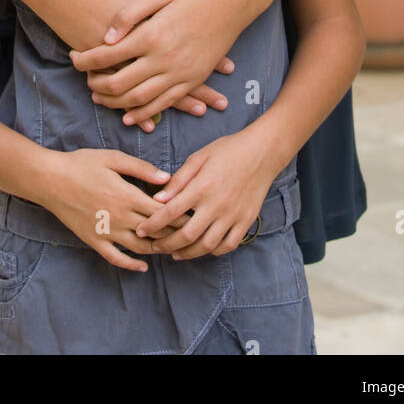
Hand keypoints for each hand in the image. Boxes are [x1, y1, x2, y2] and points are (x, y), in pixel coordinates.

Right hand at [39, 148, 190, 271]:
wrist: (51, 179)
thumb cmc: (82, 164)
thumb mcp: (113, 158)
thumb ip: (141, 168)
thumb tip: (167, 178)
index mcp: (128, 196)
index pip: (162, 211)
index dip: (181, 215)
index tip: (195, 215)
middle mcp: (121, 218)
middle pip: (156, 232)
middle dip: (175, 233)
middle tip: (191, 234)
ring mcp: (107, 232)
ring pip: (140, 248)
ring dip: (158, 250)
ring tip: (172, 248)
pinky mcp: (94, 241)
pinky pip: (116, 259)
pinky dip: (132, 265)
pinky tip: (143, 267)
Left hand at [70, 0, 245, 126]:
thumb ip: (130, 13)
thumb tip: (107, 37)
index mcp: (152, 35)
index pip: (107, 56)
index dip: (86, 59)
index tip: (74, 57)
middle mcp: (165, 59)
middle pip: (119, 84)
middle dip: (96, 84)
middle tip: (84, 79)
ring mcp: (181, 73)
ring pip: (140, 100)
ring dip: (115, 103)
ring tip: (99, 97)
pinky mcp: (194, 78)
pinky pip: (165, 103)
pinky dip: (145, 113)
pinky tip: (130, 115)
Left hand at [132, 131, 278, 259]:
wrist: (262, 152)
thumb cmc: (228, 150)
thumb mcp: (199, 157)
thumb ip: (179, 180)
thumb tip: (158, 198)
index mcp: (201, 187)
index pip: (171, 212)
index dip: (153, 224)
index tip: (141, 231)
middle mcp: (216, 205)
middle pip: (187, 235)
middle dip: (166, 245)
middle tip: (155, 247)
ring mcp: (233, 216)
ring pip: (207, 246)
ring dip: (187, 253)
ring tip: (175, 253)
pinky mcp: (246, 221)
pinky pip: (228, 245)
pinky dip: (214, 251)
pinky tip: (203, 249)